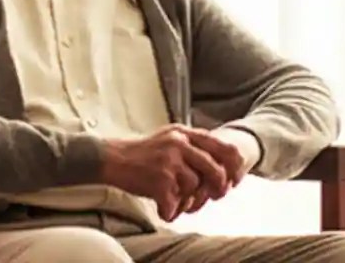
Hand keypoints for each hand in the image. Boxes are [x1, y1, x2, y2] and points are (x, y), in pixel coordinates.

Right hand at [101, 124, 239, 220]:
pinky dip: (171, 211)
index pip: (223, 147)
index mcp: (185, 133)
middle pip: (215, 170)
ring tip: (177, 200)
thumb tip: (221, 165)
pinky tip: (164, 209)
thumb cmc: (142, 153)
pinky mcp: (158, 180)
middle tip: (214, 196)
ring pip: (195, 187)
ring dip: (188, 199)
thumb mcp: (169, 138)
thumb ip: (192, 145)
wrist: (111, 159)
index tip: (234, 180)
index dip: (234, 166)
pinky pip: (175, 202)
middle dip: (218, 187)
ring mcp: (169, 161)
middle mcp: (179, 144)